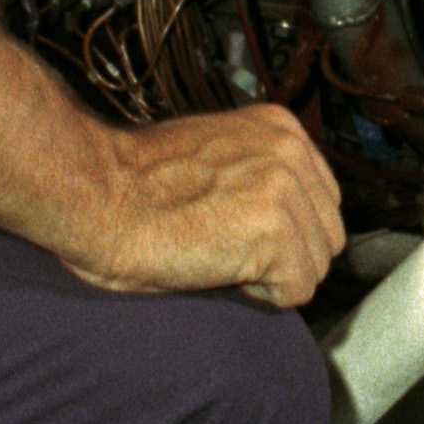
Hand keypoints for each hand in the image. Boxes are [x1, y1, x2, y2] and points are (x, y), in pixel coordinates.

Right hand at [72, 102, 345, 306]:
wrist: (95, 193)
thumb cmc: (132, 182)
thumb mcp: (212, 154)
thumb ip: (258, 172)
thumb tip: (288, 214)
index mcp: (280, 128)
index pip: (323, 199)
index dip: (287, 230)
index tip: (241, 232)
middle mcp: (291, 152)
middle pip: (329, 234)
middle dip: (288, 255)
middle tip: (229, 251)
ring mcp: (286, 191)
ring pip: (317, 266)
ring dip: (273, 276)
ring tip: (220, 256)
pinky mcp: (275, 234)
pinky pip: (297, 291)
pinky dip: (261, 295)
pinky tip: (219, 269)